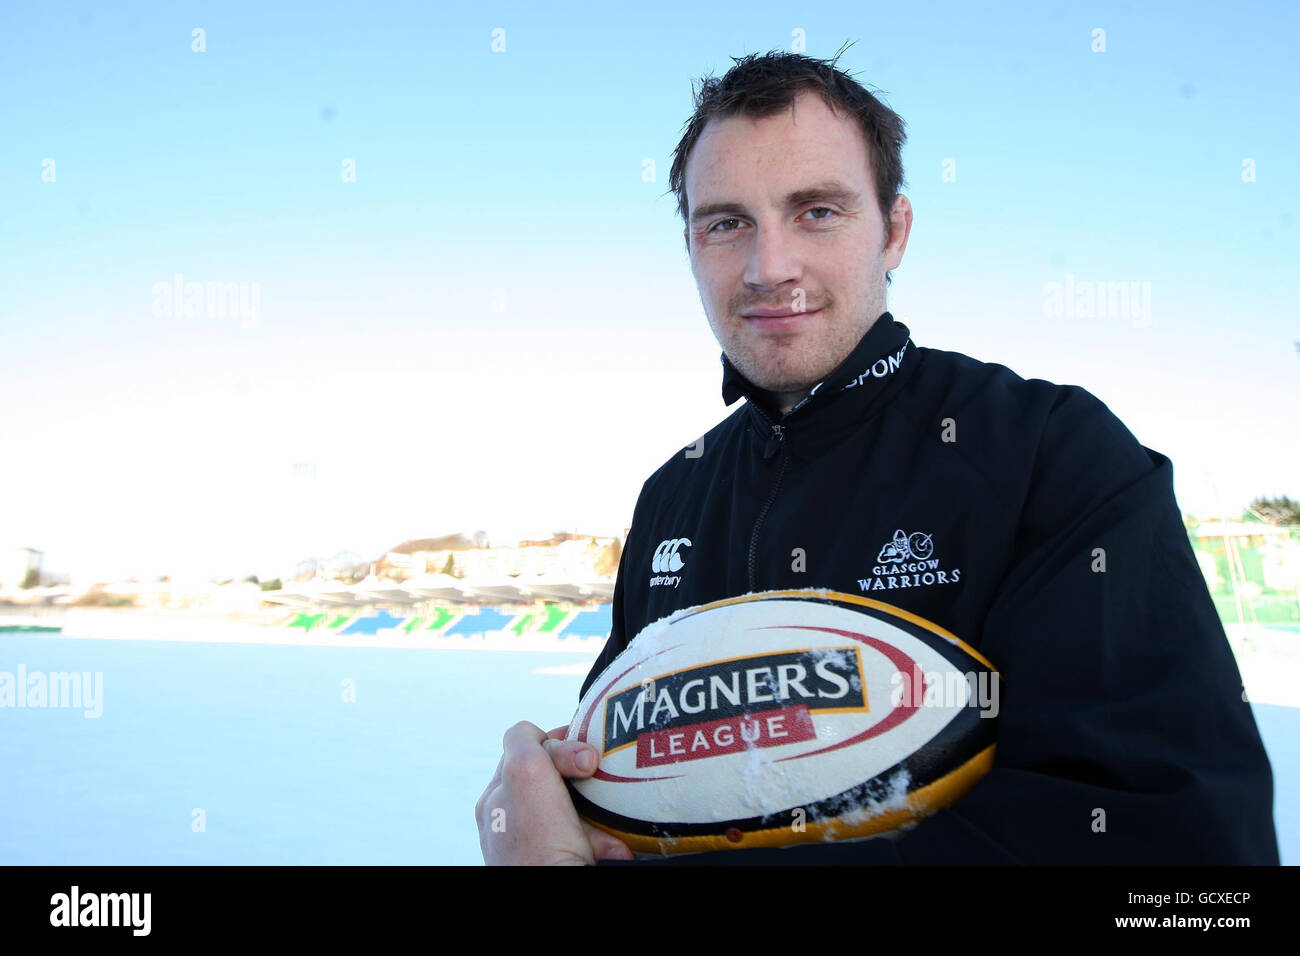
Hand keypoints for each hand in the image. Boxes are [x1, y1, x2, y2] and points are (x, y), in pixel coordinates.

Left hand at [475, 721, 633, 864]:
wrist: (560, 897)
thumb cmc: (536, 846)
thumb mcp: (524, 772)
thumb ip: (525, 741)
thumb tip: (549, 737)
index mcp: (497, 799)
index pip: (529, 747)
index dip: (560, 743)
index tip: (585, 756)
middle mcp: (517, 823)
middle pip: (559, 776)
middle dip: (584, 776)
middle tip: (595, 780)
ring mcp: (543, 846)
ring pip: (582, 809)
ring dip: (600, 812)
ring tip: (605, 827)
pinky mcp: (568, 862)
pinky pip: (596, 841)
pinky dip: (608, 842)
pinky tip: (612, 848)